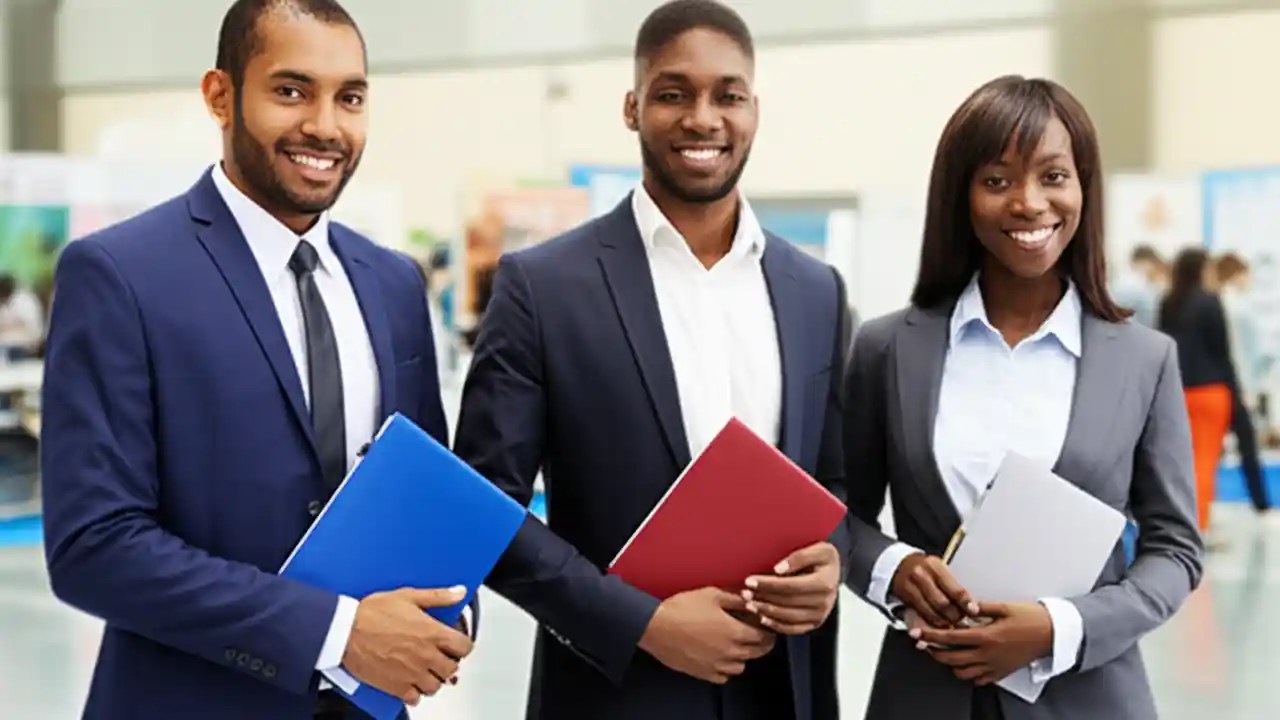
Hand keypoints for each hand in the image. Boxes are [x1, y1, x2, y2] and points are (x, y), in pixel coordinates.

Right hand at [342, 586, 473, 705]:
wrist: (345, 631)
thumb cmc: (372, 613)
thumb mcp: (408, 596)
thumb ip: (438, 596)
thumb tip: (459, 592)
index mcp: (432, 633)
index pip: (464, 647)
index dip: (461, 645)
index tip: (455, 643)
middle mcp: (426, 656)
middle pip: (452, 669)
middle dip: (447, 662)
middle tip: (438, 656)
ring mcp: (412, 674)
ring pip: (436, 686)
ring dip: (433, 678)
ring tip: (424, 669)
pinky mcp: (396, 687)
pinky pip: (415, 698)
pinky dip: (415, 692)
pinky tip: (409, 681)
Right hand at [639, 586, 776, 683]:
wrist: (656, 626)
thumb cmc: (683, 608)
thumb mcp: (712, 595)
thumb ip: (735, 598)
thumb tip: (751, 598)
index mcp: (736, 633)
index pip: (764, 637)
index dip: (768, 631)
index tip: (766, 626)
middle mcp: (731, 653)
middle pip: (757, 653)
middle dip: (761, 644)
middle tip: (758, 635)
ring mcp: (717, 666)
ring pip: (741, 666)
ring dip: (742, 657)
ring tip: (736, 645)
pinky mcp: (703, 673)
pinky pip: (723, 677)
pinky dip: (725, 669)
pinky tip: (720, 657)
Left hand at [742, 542, 840, 634]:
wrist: (835, 573)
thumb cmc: (823, 558)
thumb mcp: (819, 549)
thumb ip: (800, 557)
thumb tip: (778, 570)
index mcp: (824, 583)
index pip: (790, 586)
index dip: (768, 584)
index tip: (749, 580)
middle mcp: (824, 603)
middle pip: (787, 602)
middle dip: (763, 598)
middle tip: (744, 593)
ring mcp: (820, 616)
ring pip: (788, 617)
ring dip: (766, 611)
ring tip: (749, 604)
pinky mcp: (815, 624)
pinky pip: (793, 629)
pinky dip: (776, 625)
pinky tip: (762, 618)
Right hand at [890, 553, 979, 627]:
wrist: (898, 565)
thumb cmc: (924, 568)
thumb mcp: (939, 569)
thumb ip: (952, 585)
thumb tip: (970, 605)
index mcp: (934, 566)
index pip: (953, 588)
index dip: (965, 602)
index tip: (974, 611)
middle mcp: (920, 576)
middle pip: (942, 603)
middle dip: (955, 616)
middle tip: (963, 621)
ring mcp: (909, 587)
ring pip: (931, 613)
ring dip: (944, 622)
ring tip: (953, 625)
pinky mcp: (903, 599)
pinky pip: (919, 617)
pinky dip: (931, 624)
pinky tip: (938, 627)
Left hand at [910, 601, 1053, 685]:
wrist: (1053, 634)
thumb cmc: (1032, 619)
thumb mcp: (1006, 607)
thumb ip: (983, 607)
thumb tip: (967, 607)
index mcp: (986, 636)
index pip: (950, 638)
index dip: (931, 636)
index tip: (918, 633)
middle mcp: (988, 654)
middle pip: (951, 658)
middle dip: (934, 652)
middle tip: (925, 644)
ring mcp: (995, 666)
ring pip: (963, 673)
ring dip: (950, 664)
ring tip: (945, 653)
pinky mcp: (1002, 672)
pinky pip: (979, 680)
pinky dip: (968, 673)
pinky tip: (966, 663)